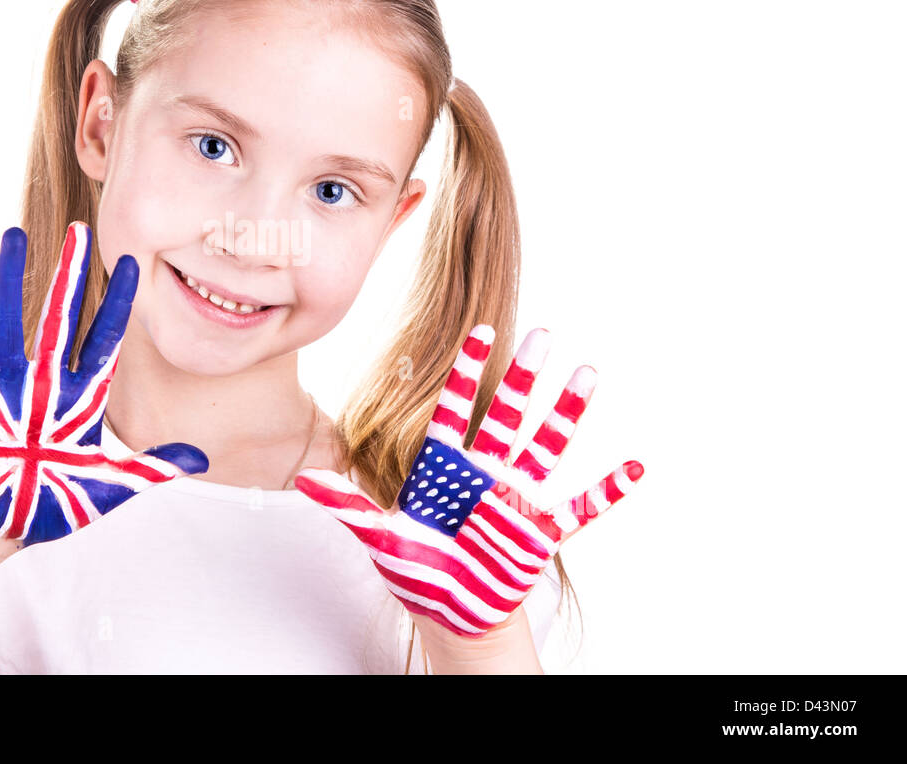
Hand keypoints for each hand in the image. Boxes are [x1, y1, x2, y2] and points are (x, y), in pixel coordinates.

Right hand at [0, 222, 207, 547]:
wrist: (1, 530)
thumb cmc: (54, 504)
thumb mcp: (108, 488)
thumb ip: (151, 469)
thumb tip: (201, 460)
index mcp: (79, 400)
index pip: (103, 342)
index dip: (117, 304)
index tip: (131, 261)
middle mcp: (42, 384)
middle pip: (59, 319)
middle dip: (69, 277)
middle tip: (79, 230)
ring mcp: (2, 391)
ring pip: (6, 325)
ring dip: (7, 280)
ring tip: (11, 234)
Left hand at [295, 324, 642, 642]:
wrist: (451, 608)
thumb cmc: (416, 568)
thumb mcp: (379, 537)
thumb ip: (347, 505)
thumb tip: (303, 479)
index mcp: (445, 468)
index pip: (455, 409)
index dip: (465, 372)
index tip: (478, 332)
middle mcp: (485, 472)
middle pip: (507, 416)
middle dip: (523, 377)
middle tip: (542, 333)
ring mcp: (516, 499)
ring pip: (546, 446)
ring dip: (566, 412)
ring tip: (587, 372)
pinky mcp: (541, 532)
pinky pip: (581, 507)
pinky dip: (608, 490)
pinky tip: (636, 466)